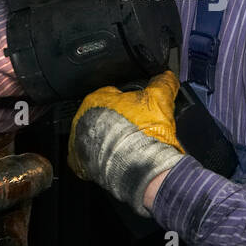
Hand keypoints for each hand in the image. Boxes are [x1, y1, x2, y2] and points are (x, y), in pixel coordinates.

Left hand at [68, 71, 184, 215]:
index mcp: (96, 99)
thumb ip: (162, 82)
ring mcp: (78, 143)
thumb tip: (166, 77)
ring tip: (129, 145)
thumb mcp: (159, 98)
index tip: (139, 110)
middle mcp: (82, 119)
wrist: (140, 168)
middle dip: (118, 120)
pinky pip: (90, 157)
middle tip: (136, 129)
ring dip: (110, 139)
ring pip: (97, 136)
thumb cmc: (144, 134)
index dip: (129, 101)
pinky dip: (102, 157)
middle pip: (103, 115)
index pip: (112, 93)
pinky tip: (117, 158)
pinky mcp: (80, 164)